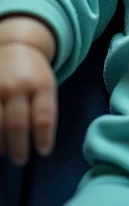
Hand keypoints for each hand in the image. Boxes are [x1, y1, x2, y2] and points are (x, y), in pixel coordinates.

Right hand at [0, 42, 56, 164]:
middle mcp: (16, 86)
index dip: (43, 138)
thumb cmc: (34, 74)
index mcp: (40, 85)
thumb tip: (40, 148)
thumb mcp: (47, 86)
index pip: (43, 117)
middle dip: (19, 148)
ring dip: (1, 144)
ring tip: (5, 152)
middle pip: (17, 125)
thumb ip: (44, 112)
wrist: (16, 46)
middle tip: (21, 159)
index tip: (43, 151)